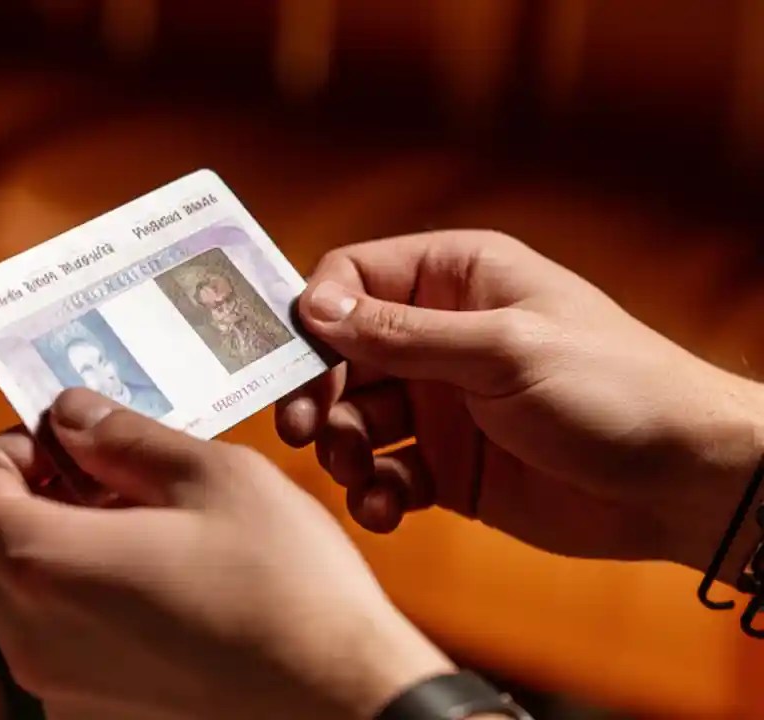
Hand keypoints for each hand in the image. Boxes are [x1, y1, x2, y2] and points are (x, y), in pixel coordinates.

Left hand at [0, 389, 451, 719]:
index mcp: (43, 566)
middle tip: (101, 473)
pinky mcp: (91, 713)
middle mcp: (28, 637)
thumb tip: (70, 414)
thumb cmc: (287, 590)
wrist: (342, 704)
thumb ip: (121, 436)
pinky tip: (152, 583)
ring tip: (137, 526)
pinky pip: (49, 640)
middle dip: (22, 493)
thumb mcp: (211, 477)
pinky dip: (75, 599)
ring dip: (49, 545)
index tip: (62, 442)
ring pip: (7, 594)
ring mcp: (57, 686)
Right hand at [277, 230, 763, 575]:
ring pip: (355, 418)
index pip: (354, 277)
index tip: (294, 360)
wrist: (684, 482)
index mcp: (457, 280)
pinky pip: (386, 474)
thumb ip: (402, 335)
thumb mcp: (502, 350)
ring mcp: (443, 404)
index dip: (316, 314)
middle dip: (315, 392)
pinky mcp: (450, 466)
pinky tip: (387, 508)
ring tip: (360, 473)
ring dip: (344, 447)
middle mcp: (441, 337)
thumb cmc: (613, 389)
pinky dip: (375, 492)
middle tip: (301, 429)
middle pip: (341, 354)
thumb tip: (314, 309)